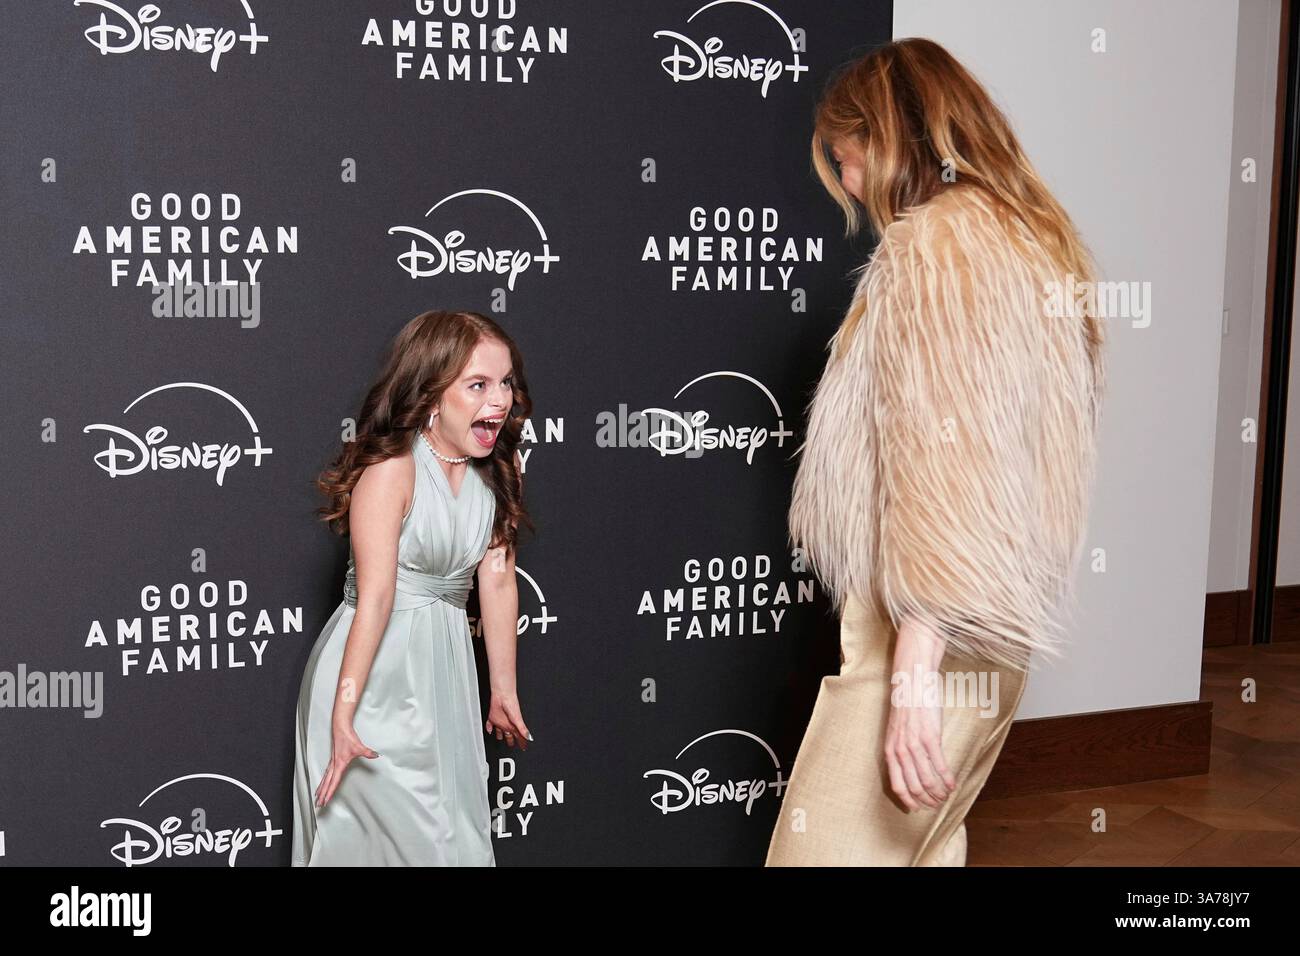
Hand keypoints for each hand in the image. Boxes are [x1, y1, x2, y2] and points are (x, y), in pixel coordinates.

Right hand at [315, 722, 379, 807]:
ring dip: (321, 788)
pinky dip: (323, 780)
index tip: (325, 801)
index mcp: (339, 765)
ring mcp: (332, 762)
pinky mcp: (332, 759)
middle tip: (318, 804)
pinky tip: (322, 783)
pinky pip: (326, 773)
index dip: (330, 792)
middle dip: (322, 794)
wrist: (340, 728)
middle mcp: (334, 765)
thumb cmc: (348, 738)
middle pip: (326, 783)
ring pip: (324, 779)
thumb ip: (368, 753)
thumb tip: (376, 755)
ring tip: (316, 796)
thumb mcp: (359, 747)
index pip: (333, 782)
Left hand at [485, 690, 530, 749]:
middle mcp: (507, 724)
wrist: (502, 696)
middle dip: (510, 740)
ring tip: (499, 738)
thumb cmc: (511, 705)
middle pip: (509, 734)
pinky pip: (490, 724)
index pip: (518, 736)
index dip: (521, 742)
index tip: (523, 747)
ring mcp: (500, 721)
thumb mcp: (518, 719)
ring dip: (499, 735)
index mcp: (513, 726)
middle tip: (511, 745)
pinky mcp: (493, 717)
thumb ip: (523, 729)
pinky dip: (489, 728)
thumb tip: (530, 737)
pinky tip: (489, 730)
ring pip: (500, 730)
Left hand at [884, 619, 954, 810]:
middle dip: (926, 800)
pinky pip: (940, 766)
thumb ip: (900, 748)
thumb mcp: (896, 730)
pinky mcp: (930, 736)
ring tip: (946, 797)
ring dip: (938, 792)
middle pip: (913, 786)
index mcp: (890, 749)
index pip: (897, 785)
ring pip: (927, 780)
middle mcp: (900, 750)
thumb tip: (909, 766)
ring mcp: (915, 744)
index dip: (908, 800)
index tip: (917, 808)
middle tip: (936, 804)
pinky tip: (953, 784)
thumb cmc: (906, 704)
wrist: (911, 680)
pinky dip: (948, 779)